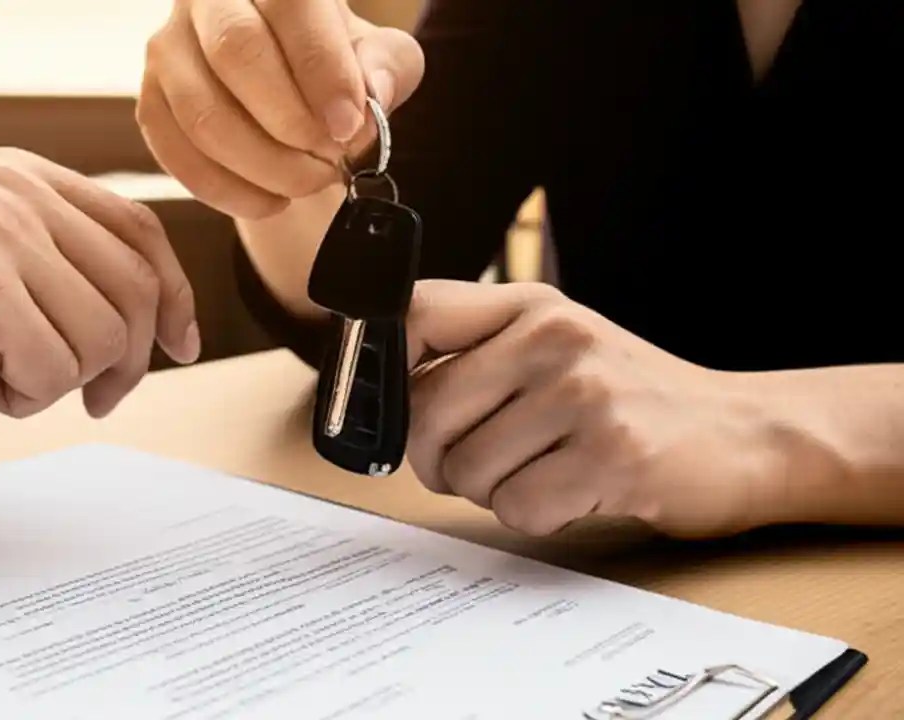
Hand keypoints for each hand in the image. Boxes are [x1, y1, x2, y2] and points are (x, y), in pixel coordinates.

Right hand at [0, 147, 198, 420]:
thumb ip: (58, 264)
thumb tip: (159, 321)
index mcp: (21, 175)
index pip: (140, 232)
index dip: (175, 296)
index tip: (182, 344)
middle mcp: (12, 192)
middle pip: (135, 292)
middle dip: (125, 362)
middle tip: (93, 398)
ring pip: (102, 339)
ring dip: (57, 381)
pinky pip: (53, 373)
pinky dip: (20, 398)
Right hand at [138, 0, 424, 218]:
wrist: (280, 87)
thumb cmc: (331, 65)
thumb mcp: (377, 56)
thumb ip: (387, 68)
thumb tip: (370, 97)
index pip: (290, 5)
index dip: (322, 69)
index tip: (350, 126)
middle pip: (236, 52)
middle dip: (291, 122)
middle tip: (330, 159)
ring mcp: (168, 49)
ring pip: (203, 114)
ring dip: (264, 166)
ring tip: (307, 183)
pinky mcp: (150, 102)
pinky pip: (179, 156)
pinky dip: (230, 192)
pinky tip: (271, 200)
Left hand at [405, 281, 785, 538]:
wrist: (746, 434)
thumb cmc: (635, 398)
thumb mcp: (560, 346)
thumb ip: (480, 351)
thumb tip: (387, 390)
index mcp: (532, 306)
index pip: (416, 314)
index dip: (386, 366)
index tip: (397, 405)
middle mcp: (555, 339)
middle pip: (426, 414)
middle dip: (439, 458)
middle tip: (482, 464)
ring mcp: (585, 394)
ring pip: (466, 470)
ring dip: (493, 491)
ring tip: (545, 471)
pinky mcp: (612, 456)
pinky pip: (517, 508)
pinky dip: (537, 516)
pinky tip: (575, 492)